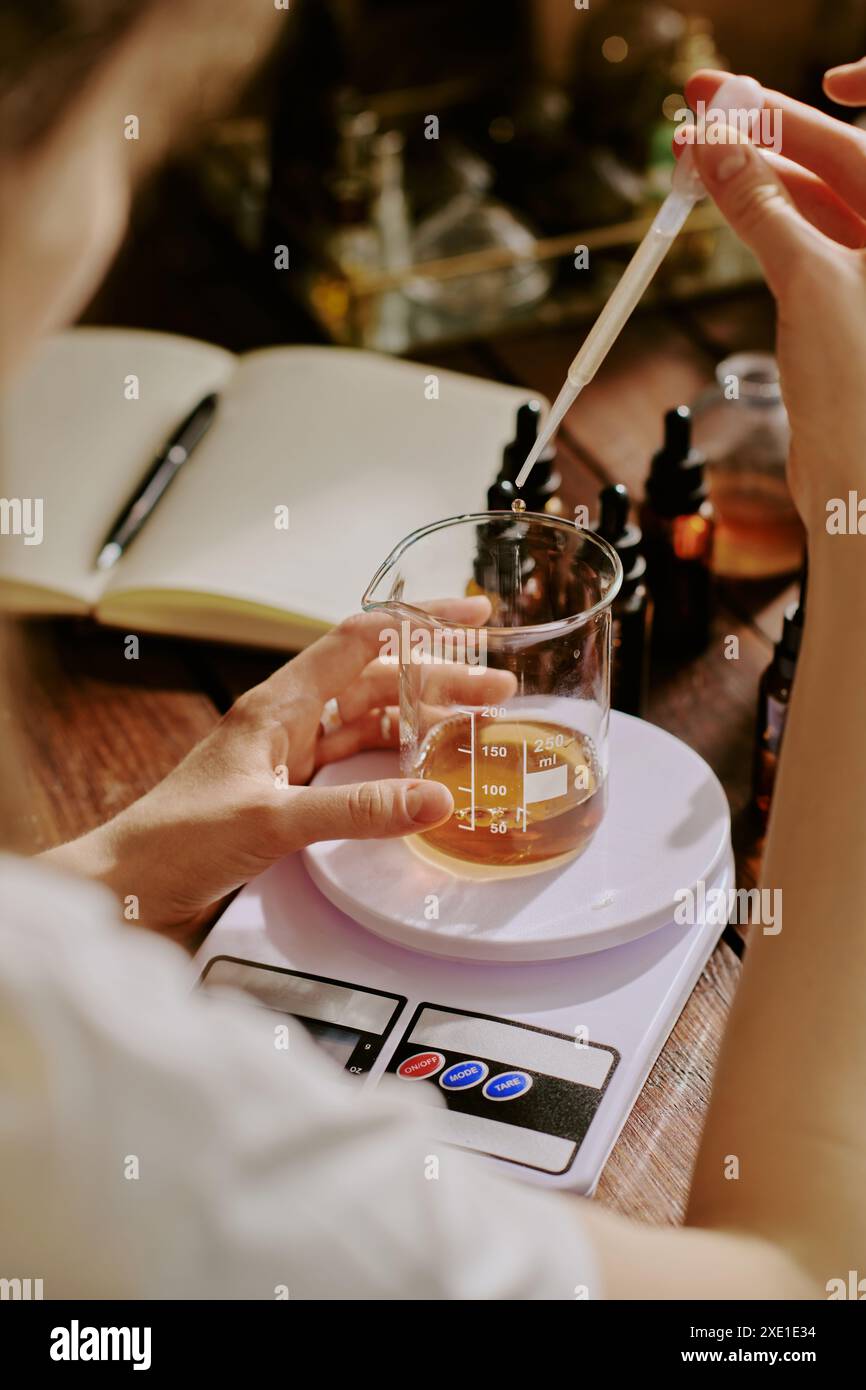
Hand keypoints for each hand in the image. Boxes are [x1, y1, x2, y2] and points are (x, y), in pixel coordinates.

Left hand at [45, 601, 508, 939]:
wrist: (130, 884)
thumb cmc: (177, 839)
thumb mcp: (273, 820)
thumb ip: (357, 809)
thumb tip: (436, 798)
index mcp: (277, 704)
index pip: (360, 640)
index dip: (420, 622)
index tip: (472, 616)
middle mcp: (286, 719)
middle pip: (375, 681)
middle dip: (437, 678)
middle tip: (496, 686)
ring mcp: (289, 754)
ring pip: (368, 720)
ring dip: (421, 717)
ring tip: (476, 721)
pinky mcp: (289, 790)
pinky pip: (354, 760)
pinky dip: (394, 758)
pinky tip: (425, 765)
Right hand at [680, 63, 865, 540]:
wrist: (860, 482)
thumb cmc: (861, 390)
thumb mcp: (807, 282)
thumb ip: (763, 206)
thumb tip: (719, 145)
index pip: (854, 136)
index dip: (789, 108)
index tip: (728, 92)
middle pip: (833, 160)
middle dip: (764, 136)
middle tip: (699, 114)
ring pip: (812, 201)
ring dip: (754, 179)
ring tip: (695, 158)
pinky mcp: (845, 303)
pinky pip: (802, 241)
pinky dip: (760, 221)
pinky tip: (720, 202)